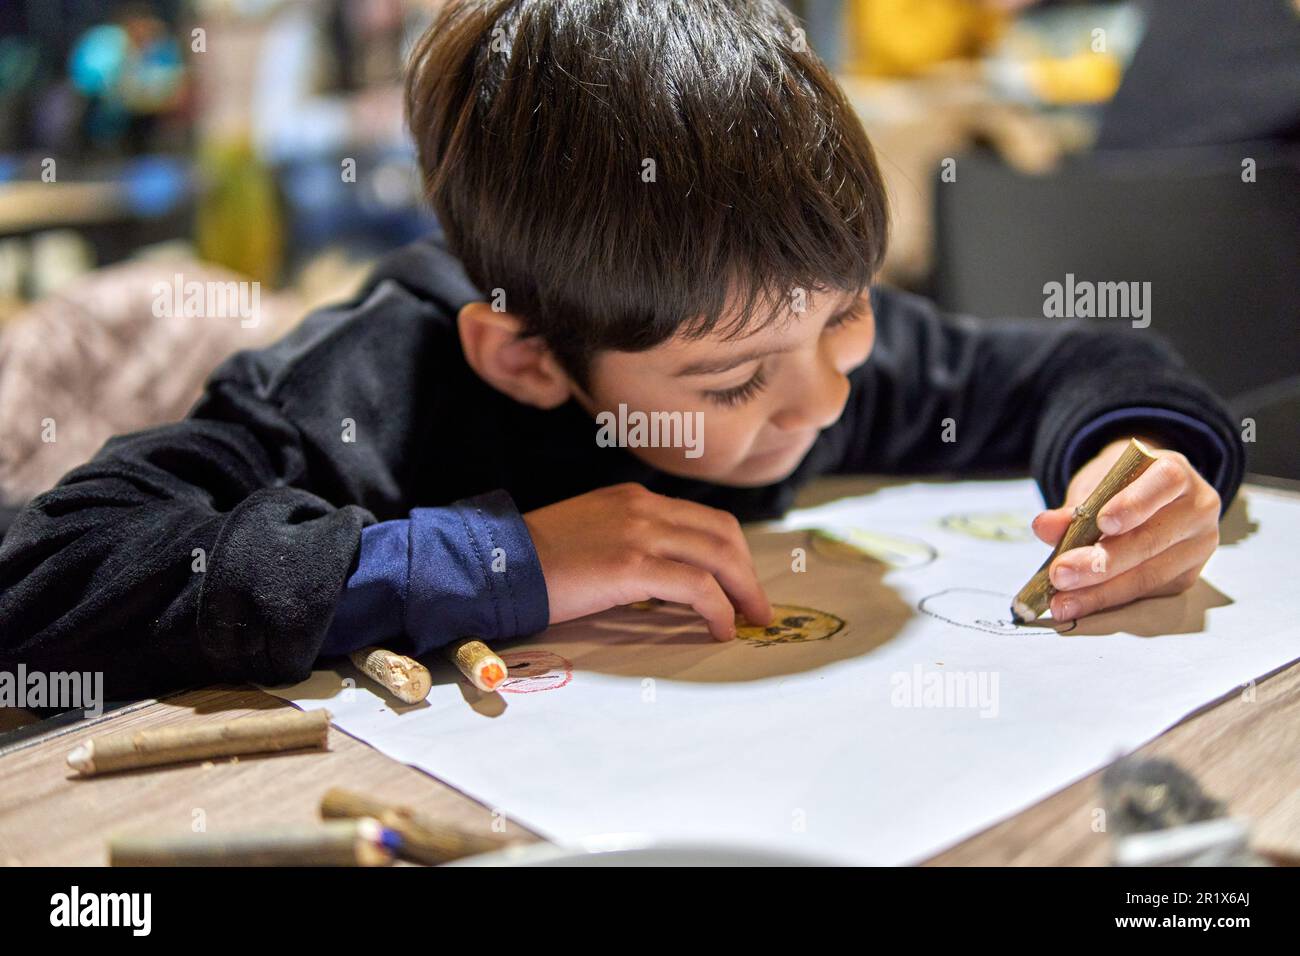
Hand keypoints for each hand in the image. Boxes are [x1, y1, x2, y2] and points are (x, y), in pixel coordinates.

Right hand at [521, 483, 771, 639]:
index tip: (742, 583)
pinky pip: (696, 585)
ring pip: (718, 555)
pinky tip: (720, 628)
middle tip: (757, 607)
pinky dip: (718, 608)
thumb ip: (628, 543)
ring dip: (743, 591)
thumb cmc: (534, 562)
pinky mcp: (632, 565)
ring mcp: (639, 532)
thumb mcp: (590, 535)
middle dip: (747, 572)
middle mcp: (643, 507)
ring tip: (750, 620)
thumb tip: (661, 579)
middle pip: (721, 533)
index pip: (702, 518)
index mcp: (634, 499)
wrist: (497, 563)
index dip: (731, 553)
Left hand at [1031, 438, 1219, 620]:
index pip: (1165, 482)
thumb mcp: (1094, 485)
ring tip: (1062, 600)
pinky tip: (1079, 604)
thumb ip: (1073, 507)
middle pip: (1150, 539)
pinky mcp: (1186, 576)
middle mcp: (1196, 509)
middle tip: (1060, 574)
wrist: (1142, 496)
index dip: (1134, 503)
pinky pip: (1145, 593)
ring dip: (1099, 592)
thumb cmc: (1118, 486)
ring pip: (1148, 575)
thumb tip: (1043, 526)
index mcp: (1176, 472)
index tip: (1102, 523)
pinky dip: (1107, 599)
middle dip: (1100, 562)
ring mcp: (1197, 546)